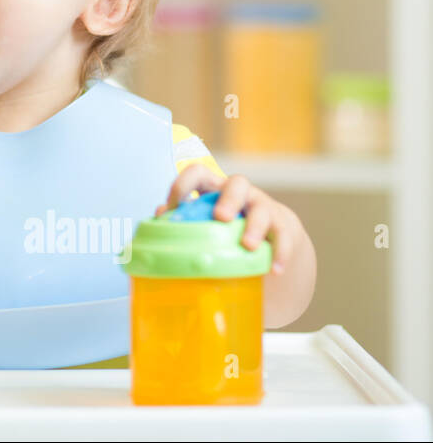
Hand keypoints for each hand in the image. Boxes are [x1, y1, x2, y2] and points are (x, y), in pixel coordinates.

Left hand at [159, 164, 304, 275]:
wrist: (267, 239)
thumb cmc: (223, 229)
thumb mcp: (202, 221)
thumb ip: (182, 218)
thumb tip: (158, 216)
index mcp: (213, 188)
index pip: (198, 172)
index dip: (184, 184)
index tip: (174, 206)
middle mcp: (240, 193)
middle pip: (237, 183)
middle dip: (228, 199)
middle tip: (220, 218)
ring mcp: (262, 208)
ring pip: (262, 209)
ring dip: (255, 227)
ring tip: (247, 246)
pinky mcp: (282, 227)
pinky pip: (283, 237)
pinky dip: (280, 253)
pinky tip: (274, 270)